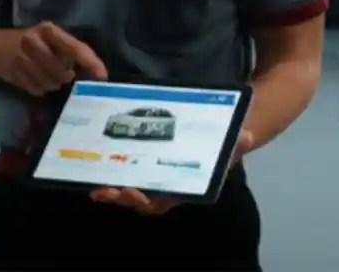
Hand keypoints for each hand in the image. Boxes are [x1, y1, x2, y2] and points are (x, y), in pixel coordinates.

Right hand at [0, 21, 107, 94]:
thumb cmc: (28, 44)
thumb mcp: (48, 40)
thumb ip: (66, 53)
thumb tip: (84, 72)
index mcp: (49, 31)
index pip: (75, 48)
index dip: (91, 62)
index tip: (102, 76)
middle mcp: (35, 41)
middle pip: (62, 72)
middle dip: (63, 77)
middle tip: (58, 73)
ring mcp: (22, 57)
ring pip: (50, 83)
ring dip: (49, 83)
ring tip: (40, 73)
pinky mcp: (13, 71)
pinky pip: (36, 89)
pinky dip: (36, 88)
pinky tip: (28, 78)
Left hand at [89, 130, 256, 215]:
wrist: (217, 138)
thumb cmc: (222, 146)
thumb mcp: (232, 145)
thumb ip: (237, 145)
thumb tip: (246, 137)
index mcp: (182, 187)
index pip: (162, 201)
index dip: (146, 200)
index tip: (133, 192)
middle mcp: (164, 189)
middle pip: (140, 201)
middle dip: (122, 199)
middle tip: (107, 191)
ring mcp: (150, 180)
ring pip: (128, 193)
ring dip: (111, 193)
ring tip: (95, 188)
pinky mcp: (140, 167)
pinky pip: (123, 177)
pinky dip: (108, 177)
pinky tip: (92, 173)